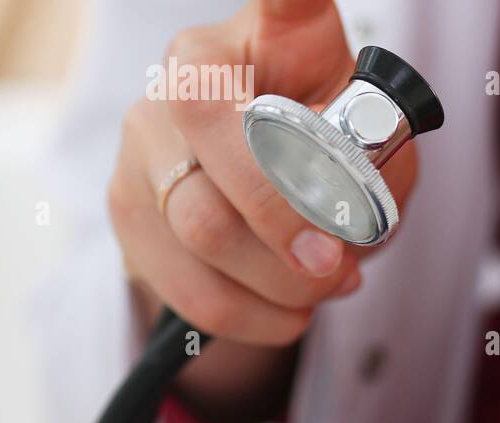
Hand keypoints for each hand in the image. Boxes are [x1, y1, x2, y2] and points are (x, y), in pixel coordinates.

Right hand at [107, 0, 417, 344]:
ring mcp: (141, 144)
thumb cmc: (332, 143)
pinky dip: (250, 315)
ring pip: (203, 234)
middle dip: (294, 230)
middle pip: (230, 160)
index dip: (293, 1)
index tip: (307, 12)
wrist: (276, 177)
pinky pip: (184, 285)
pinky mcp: (127, 209)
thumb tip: (344, 215)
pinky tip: (289, 311)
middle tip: (337, 263)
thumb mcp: (372, 136)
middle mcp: (179, 82)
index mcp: (255, 42)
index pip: (282, 2)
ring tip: (323, 286)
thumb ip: (370, 159)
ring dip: (278, 282)